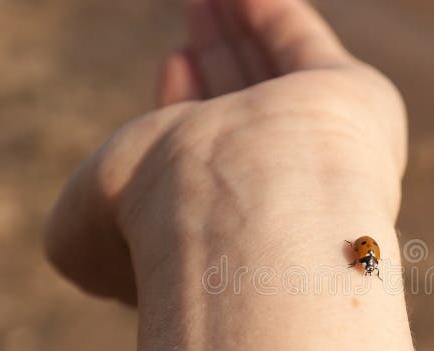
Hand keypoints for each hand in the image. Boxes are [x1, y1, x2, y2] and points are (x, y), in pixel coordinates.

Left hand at [45, 0, 406, 304]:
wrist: (249, 229)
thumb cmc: (163, 242)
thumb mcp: (86, 237)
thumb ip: (83, 218)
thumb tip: (92, 214)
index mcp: (222, 221)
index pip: (202, 145)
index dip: (184, 100)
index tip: (173, 60)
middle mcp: (273, 188)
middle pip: (241, 105)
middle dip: (218, 59)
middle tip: (200, 20)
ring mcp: (317, 146)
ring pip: (272, 73)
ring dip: (241, 32)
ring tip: (214, 1)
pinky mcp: (349, 102)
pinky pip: (303, 45)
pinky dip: (276, 15)